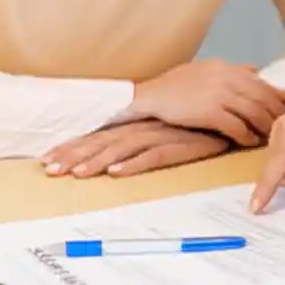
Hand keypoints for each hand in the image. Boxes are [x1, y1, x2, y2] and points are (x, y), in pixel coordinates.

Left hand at [42, 120, 229, 177]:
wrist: (236, 109)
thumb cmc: (203, 123)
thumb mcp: (172, 130)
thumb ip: (152, 137)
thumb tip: (128, 149)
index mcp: (140, 124)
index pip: (100, 135)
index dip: (74, 145)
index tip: (47, 157)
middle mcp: (146, 128)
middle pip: (103, 141)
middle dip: (74, 154)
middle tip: (48, 169)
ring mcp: (162, 135)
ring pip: (122, 149)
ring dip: (98, 161)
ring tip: (76, 174)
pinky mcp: (181, 145)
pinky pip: (153, 156)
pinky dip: (134, 163)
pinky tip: (117, 172)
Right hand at [127, 60, 284, 146]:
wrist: (149, 96)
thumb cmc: (176, 85)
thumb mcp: (206, 68)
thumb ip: (232, 70)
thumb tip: (255, 70)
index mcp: (228, 68)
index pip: (263, 83)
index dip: (280, 98)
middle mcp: (227, 78)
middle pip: (264, 98)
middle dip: (278, 115)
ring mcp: (219, 94)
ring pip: (254, 113)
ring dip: (265, 127)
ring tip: (270, 138)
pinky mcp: (210, 111)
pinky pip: (237, 126)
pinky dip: (246, 136)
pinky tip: (249, 142)